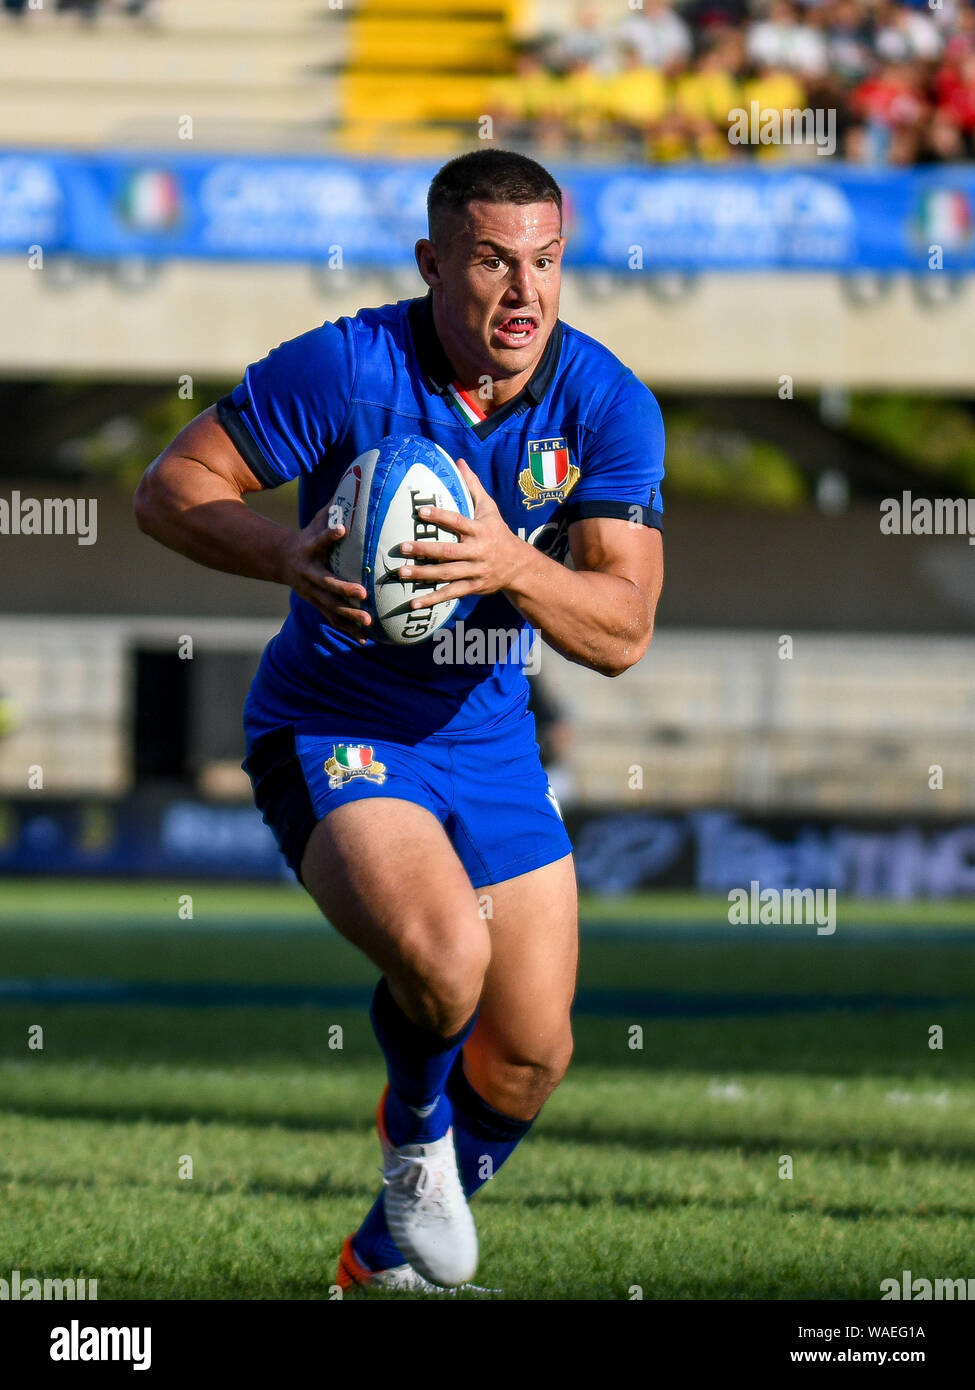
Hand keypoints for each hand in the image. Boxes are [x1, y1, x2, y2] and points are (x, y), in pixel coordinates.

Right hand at [280, 506, 371, 642]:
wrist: (282, 560)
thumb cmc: (308, 536)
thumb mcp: (316, 521)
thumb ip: (334, 507)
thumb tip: (355, 480)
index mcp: (308, 549)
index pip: (319, 540)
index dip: (328, 535)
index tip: (341, 529)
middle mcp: (308, 573)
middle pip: (326, 583)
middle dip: (343, 589)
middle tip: (362, 593)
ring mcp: (311, 592)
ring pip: (330, 606)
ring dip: (349, 615)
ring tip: (368, 621)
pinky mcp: (317, 604)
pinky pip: (333, 619)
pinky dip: (348, 629)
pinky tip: (364, 639)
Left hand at [396, 459, 525, 610]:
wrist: (518, 566)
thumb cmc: (498, 532)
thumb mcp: (489, 509)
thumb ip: (473, 487)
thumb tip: (459, 462)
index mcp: (480, 530)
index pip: (458, 522)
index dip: (441, 517)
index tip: (421, 512)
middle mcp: (478, 552)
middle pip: (449, 552)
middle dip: (426, 550)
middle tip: (403, 547)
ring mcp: (475, 571)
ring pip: (447, 574)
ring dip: (423, 575)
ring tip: (402, 572)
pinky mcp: (472, 587)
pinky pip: (450, 594)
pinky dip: (432, 600)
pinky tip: (413, 603)